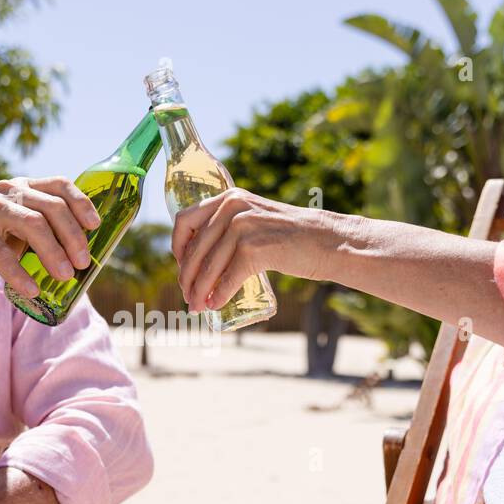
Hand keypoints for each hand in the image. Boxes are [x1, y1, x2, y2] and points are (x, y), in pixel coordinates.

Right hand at [0, 176, 100, 295]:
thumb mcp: (11, 224)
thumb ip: (38, 228)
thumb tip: (78, 255)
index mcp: (21, 187)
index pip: (59, 185)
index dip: (81, 203)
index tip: (96, 225)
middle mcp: (7, 191)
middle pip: (52, 208)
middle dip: (73, 236)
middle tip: (83, 262)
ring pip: (32, 226)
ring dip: (54, 253)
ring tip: (65, 276)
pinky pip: (1, 253)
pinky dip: (19, 274)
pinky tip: (32, 291)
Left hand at [172, 188, 333, 311]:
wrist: (327, 241)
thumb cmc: (292, 236)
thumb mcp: (255, 219)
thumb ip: (231, 227)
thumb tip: (201, 257)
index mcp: (228, 198)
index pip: (185, 221)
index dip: (177, 248)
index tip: (181, 267)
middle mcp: (232, 207)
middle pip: (194, 249)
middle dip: (186, 278)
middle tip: (188, 297)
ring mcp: (243, 227)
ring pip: (208, 267)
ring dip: (199, 292)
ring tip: (197, 306)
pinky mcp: (255, 249)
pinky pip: (227, 279)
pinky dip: (219, 295)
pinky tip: (215, 305)